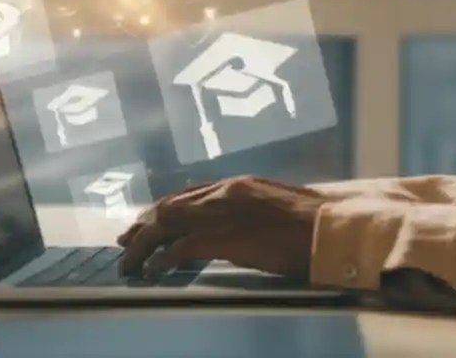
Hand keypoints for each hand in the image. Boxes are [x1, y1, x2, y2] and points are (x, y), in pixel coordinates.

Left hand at [117, 176, 328, 278]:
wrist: (330, 229)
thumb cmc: (312, 223)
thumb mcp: (274, 207)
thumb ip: (248, 210)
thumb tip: (231, 225)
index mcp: (237, 185)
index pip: (187, 194)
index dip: (162, 209)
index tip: (146, 223)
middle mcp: (224, 193)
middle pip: (170, 207)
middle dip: (144, 225)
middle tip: (125, 241)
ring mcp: (223, 214)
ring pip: (168, 225)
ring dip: (144, 244)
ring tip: (130, 262)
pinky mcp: (225, 238)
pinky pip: (181, 248)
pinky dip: (162, 259)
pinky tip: (152, 270)